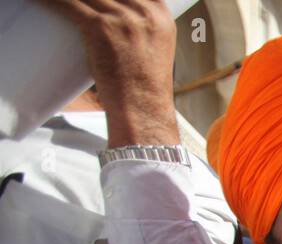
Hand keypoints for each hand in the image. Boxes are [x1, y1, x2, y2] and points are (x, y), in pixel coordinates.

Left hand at [41, 0, 179, 145]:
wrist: (143, 112)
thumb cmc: (142, 86)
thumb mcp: (151, 45)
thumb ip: (135, 22)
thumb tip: (106, 11)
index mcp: (159, 13)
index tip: (91, 1)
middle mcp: (145, 11)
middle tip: (73, 5)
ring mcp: (125, 18)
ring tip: (56, 4)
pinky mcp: (103, 27)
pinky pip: (68, 3)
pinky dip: (50, 1)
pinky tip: (38, 2)